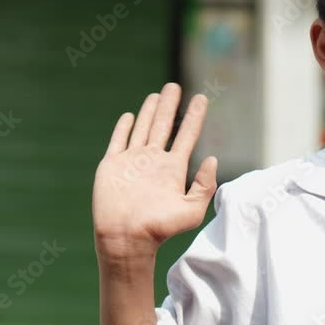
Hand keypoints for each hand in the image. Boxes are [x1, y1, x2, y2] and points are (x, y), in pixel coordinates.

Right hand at [92, 82, 217, 260]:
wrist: (126, 239)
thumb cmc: (159, 229)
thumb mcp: (191, 211)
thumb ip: (204, 186)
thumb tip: (212, 159)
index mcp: (173, 169)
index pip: (187, 135)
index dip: (195, 116)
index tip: (202, 98)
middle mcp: (154, 161)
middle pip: (164, 125)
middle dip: (170, 105)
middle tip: (175, 86)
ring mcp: (132, 161)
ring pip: (142, 128)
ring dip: (149, 111)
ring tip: (157, 94)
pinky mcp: (112, 165)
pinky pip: (118, 141)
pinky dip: (123, 127)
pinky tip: (129, 116)